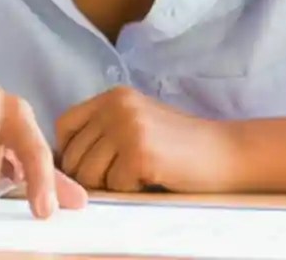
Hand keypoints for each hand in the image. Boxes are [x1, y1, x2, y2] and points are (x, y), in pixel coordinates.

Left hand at [56, 86, 237, 192]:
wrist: (225, 152)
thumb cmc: (180, 144)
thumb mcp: (137, 121)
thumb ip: (103, 129)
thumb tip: (61, 158)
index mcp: (113, 96)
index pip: (65, 124)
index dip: (69, 151)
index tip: (88, 165)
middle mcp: (116, 106)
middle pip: (73, 154)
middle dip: (89, 175)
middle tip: (119, 177)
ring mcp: (127, 128)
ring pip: (89, 173)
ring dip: (110, 184)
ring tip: (136, 175)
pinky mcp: (140, 153)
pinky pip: (114, 186)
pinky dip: (130, 190)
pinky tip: (152, 178)